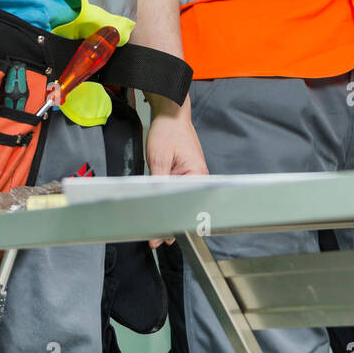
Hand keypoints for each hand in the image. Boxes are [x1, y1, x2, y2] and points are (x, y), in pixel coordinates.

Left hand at [144, 95, 207, 247]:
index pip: (189, 206)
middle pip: (186, 206)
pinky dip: (167, 200)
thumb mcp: (159, 160)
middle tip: (157, 239)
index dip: (176, 223)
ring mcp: (191, 175)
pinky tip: (158, 210)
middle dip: (172, 223)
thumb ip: (159, 184)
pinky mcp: (184, 172)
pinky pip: (177, 190)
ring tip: (156, 231)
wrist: (170, 113)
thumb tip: (154, 206)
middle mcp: (198, 177)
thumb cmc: (169, 131)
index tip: (164, 236)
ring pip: (180, 200)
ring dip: (169, 212)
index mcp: (198, 175)